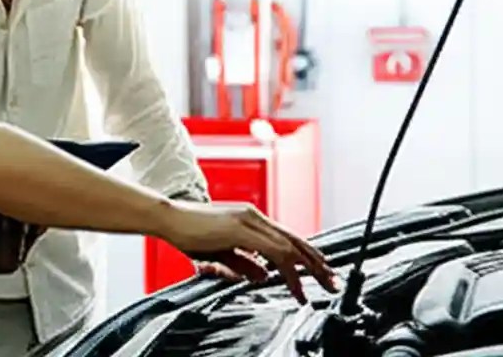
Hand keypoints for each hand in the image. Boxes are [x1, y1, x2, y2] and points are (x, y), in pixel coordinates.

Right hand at [157, 200, 337, 302]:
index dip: (307, 255)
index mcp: (250, 219)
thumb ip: (243, 263)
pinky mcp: (241, 229)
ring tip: (322, 285)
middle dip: (317, 262)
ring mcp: (248, 220)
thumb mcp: (221, 253)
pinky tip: (295, 282)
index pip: (286, 238)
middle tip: (334, 281)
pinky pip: (273, 250)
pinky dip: (288, 268)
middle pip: (294, 240)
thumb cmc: (188, 233)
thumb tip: (264, 276)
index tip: (321, 272)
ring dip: (309, 268)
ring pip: (289, 245)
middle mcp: (254, 216)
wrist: (168, 218)